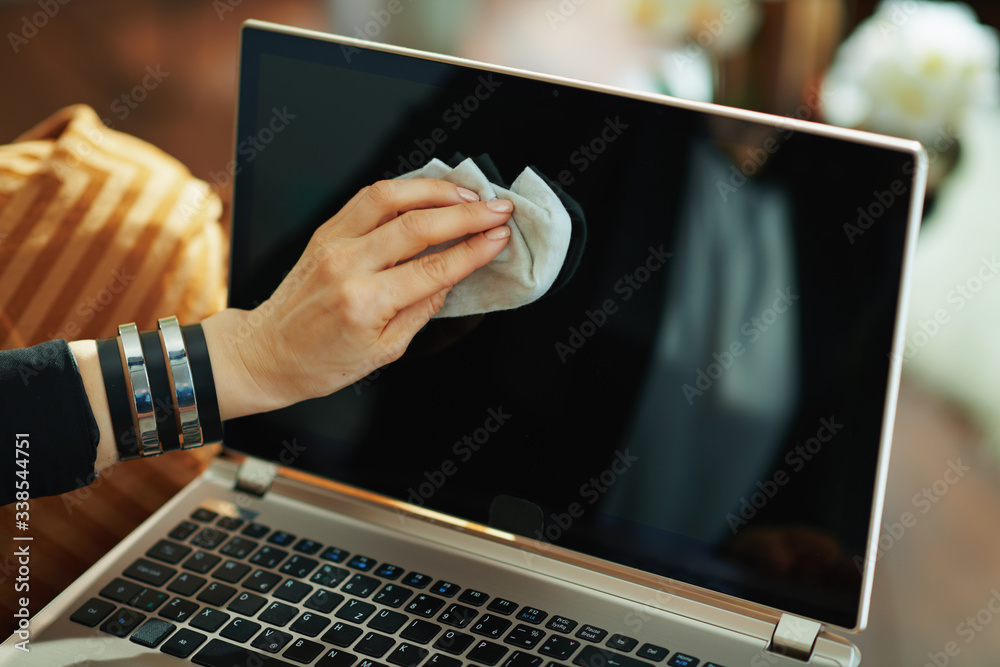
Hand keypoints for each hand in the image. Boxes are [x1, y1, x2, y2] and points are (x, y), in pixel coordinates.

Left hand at [203, 178, 511, 418]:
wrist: (267, 352)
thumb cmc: (321, 361)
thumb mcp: (384, 351)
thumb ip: (421, 310)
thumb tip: (452, 276)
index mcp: (365, 303)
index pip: (434, 267)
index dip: (474, 249)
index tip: (500, 236)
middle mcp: (347, 266)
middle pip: (418, 225)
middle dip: (466, 213)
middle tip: (498, 209)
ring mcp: (333, 242)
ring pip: (391, 197)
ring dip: (436, 189)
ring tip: (468, 193)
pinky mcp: (325, 230)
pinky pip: (368, 198)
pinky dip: (404, 188)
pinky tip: (428, 190)